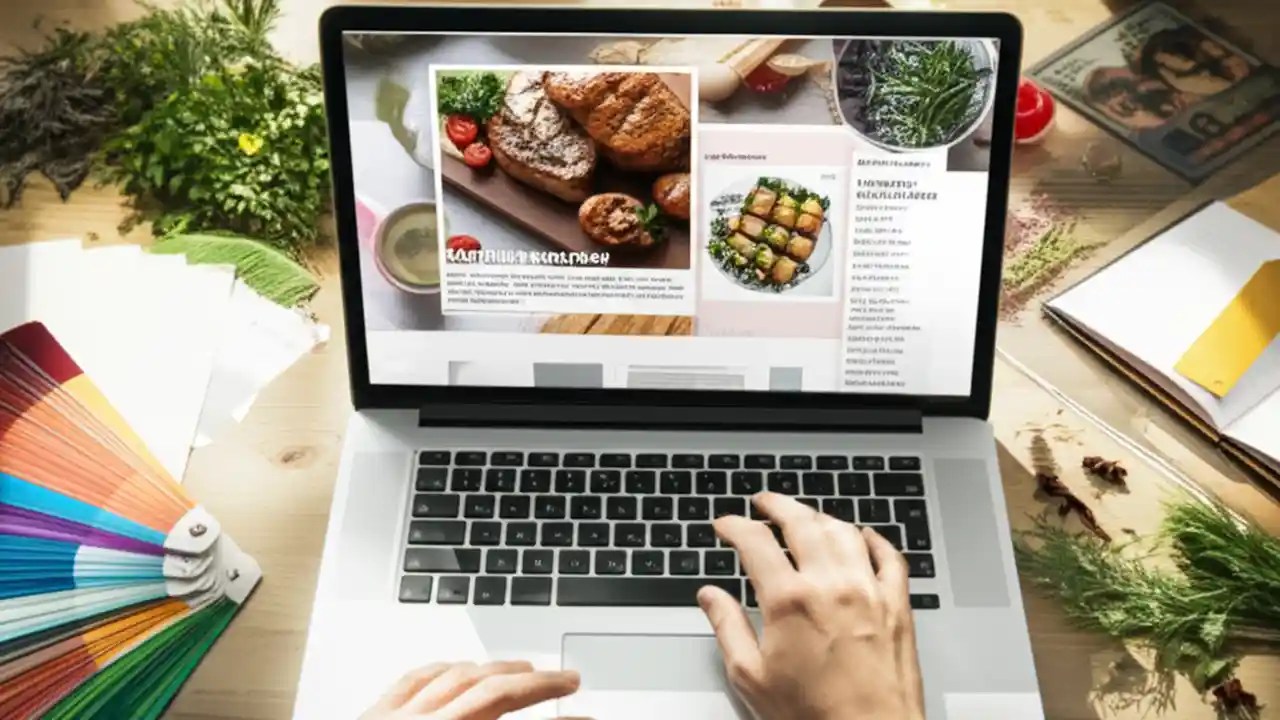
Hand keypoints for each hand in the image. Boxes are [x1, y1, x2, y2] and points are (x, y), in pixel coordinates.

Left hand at [361, 661, 580, 719]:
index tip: (588, 718)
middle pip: (493, 691)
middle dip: (538, 682)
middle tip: (570, 680)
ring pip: (456, 677)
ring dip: (496, 668)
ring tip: (524, 669)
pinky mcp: (369, 718)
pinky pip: (413, 680)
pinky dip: (445, 669)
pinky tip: (459, 668)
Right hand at [698, 493, 924, 719]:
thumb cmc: (813, 717)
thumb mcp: (752, 677)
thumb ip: (727, 628)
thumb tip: (710, 597)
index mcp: (789, 601)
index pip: (754, 541)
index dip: (734, 525)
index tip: (725, 525)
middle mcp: (830, 585)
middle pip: (800, 521)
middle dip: (776, 505)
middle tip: (763, 503)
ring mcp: (868, 591)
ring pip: (843, 531)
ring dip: (818, 516)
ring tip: (804, 516)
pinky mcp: (897, 605)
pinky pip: (889, 556)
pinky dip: (873, 539)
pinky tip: (863, 535)